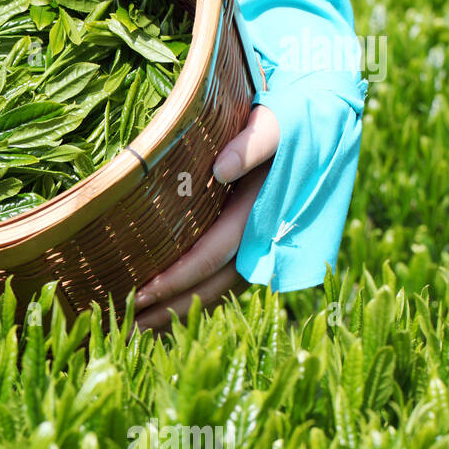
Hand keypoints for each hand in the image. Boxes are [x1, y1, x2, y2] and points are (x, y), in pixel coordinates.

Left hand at [133, 105, 279, 330]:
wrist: (324, 116)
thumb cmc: (293, 117)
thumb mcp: (277, 122)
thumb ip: (253, 144)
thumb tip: (222, 168)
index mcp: (261, 212)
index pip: (213, 256)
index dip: (177, 279)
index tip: (139, 295)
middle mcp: (262, 237)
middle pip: (212, 287)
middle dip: (170, 311)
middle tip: (124, 328)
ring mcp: (259, 245)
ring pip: (217, 292)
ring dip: (179, 314)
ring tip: (135, 331)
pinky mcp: (253, 244)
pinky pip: (221, 282)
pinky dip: (193, 302)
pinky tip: (163, 316)